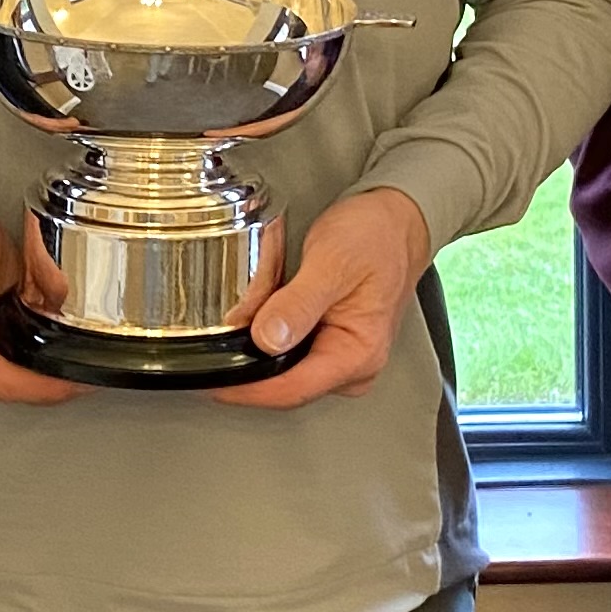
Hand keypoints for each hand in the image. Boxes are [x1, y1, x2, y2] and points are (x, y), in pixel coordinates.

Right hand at [0, 184, 83, 404]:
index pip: (1, 383)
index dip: (43, 389)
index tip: (77, 382)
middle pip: (12, 389)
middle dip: (52, 382)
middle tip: (91, 368)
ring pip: (15, 380)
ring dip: (48, 370)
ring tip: (80, 353)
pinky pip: (14, 362)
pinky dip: (40, 355)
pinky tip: (58, 339)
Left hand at [211, 187, 431, 409]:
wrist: (397, 221)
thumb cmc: (375, 237)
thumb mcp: (332, 261)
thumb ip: (299, 303)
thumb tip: (267, 339)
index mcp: (358, 355)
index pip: (291, 390)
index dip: (246, 390)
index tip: (213, 381)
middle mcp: (352, 367)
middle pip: (284, 385)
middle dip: (247, 367)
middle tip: (215, 339)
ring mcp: (342, 359)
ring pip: (283, 371)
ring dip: (256, 351)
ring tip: (241, 318)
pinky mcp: (331, 346)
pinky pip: (290, 354)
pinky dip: (269, 339)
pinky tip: (260, 317)